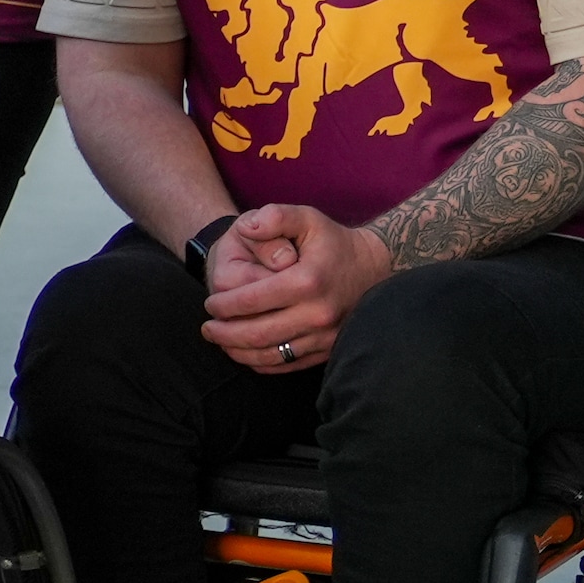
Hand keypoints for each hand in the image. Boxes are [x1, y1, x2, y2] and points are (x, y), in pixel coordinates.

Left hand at [199, 202, 389, 373]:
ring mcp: (326, 336)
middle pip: (257, 334)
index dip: (223, 305)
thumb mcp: (306, 218)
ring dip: (238, 351)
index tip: (209, 304)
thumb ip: (275, 217)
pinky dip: (260, 362)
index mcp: (308, 281)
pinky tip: (245, 352)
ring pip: (270, 355)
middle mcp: (319, 313)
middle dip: (224, 333)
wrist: (375, 267)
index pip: (251, 301)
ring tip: (220, 341)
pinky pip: (288, 365)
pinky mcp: (329, 351)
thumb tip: (247, 227)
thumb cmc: (332, 242)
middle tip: (207, 327)